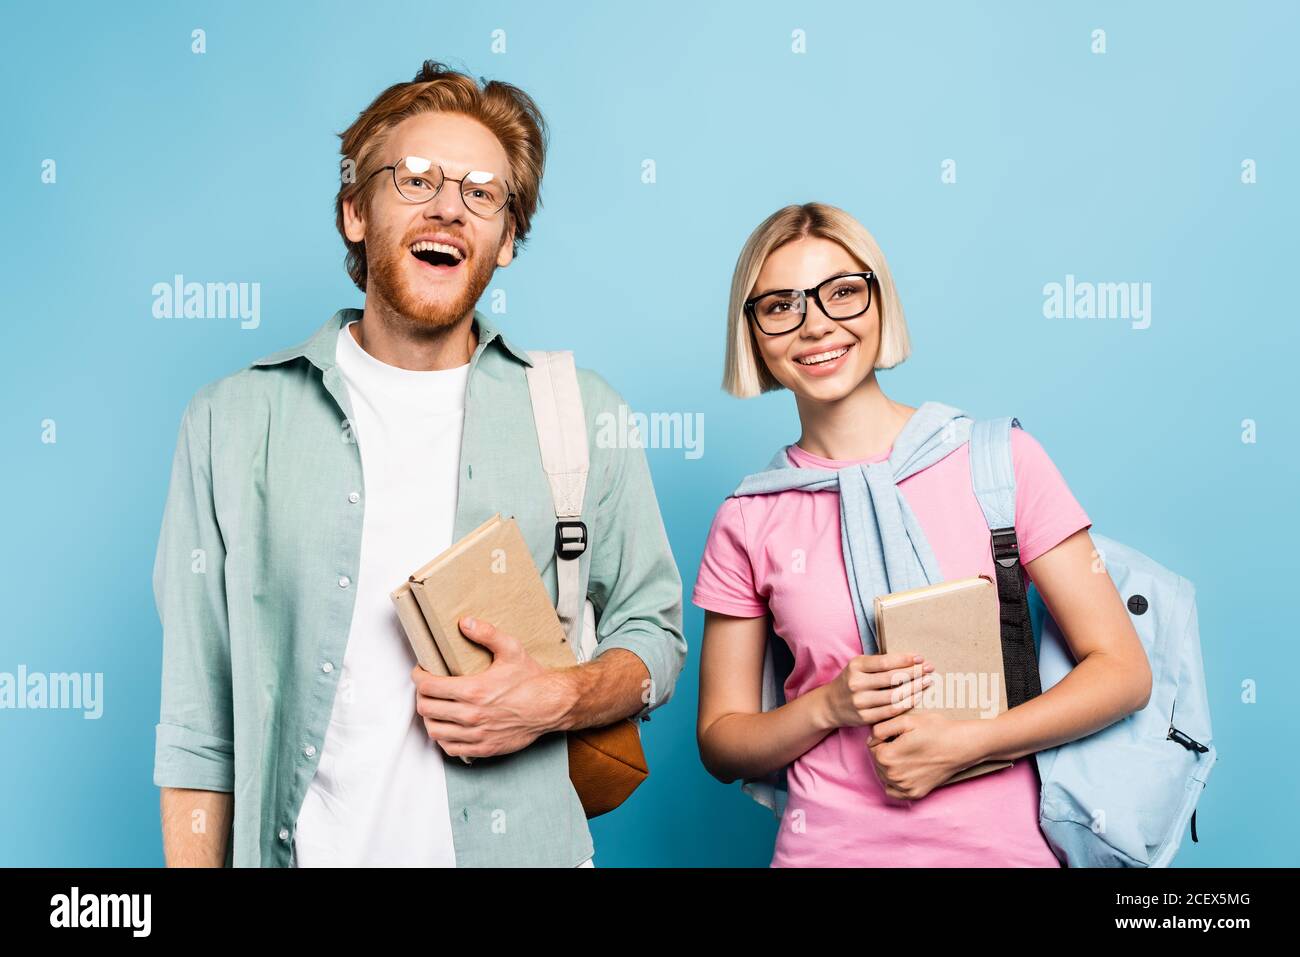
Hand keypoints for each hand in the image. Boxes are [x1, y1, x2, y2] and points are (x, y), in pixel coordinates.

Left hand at [410, 616, 573, 757]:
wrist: (551, 706)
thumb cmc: (532, 679)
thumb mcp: (512, 649)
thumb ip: (486, 634)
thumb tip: (464, 623)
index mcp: (473, 690)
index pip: (428, 686)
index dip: (418, 677)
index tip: (421, 672)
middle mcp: (471, 715)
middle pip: (426, 708)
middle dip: (421, 695)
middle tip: (428, 687)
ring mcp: (476, 734)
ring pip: (434, 730)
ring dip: (430, 717)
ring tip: (435, 706)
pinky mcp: (483, 748)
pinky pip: (450, 748)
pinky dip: (443, 738)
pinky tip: (448, 726)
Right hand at [822, 652, 935, 729]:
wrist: (830, 705)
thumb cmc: (851, 681)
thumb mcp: (858, 667)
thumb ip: (878, 663)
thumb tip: (910, 659)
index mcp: (855, 666)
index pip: (885, 662)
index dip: (905, 660)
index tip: (920, 658)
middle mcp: (856, 683)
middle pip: (892, 678)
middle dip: (914, 673)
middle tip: (929, 669)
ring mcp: (860, 702)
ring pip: (894, 696)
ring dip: (914, 688)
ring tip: (927, 682)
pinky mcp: (864, 717)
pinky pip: (891, 710)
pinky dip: (906, 703)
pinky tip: (917, 697)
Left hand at [866, 709, 988, 800]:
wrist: (961, 746)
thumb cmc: (936, 730)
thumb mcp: (907, 720)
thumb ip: (881, 727)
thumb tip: (871, 738)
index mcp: (888, 757)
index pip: (871, 747)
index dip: (883, 738)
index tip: (897, 735)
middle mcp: (893, 776)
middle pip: (877, 761)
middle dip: (885, 751)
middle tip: (904, 743)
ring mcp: (904, 787)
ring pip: (884, 775)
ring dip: (890, 765)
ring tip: (908, 754)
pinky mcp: (915, 794)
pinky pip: (893, 790)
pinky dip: (895, 782)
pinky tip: (906, 770)